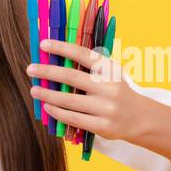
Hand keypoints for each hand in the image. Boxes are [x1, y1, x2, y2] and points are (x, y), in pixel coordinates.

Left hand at [27, 39, 144, 141]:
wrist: (139, 118)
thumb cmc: (118, 92)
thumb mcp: (110, 74)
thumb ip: (90, 67)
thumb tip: (57, 58)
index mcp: (110, 70)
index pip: (83, 54)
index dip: (62, 47)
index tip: (43, 44)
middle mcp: (109, 88)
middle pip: (72, 77)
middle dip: (48, 72)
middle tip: (31, 69)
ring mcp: (106, 108)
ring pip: (69, 100)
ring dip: (48, 95)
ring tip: (34, 90)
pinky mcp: (102, 126)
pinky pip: (73, 118)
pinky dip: (57, 112)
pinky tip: (47, 107)